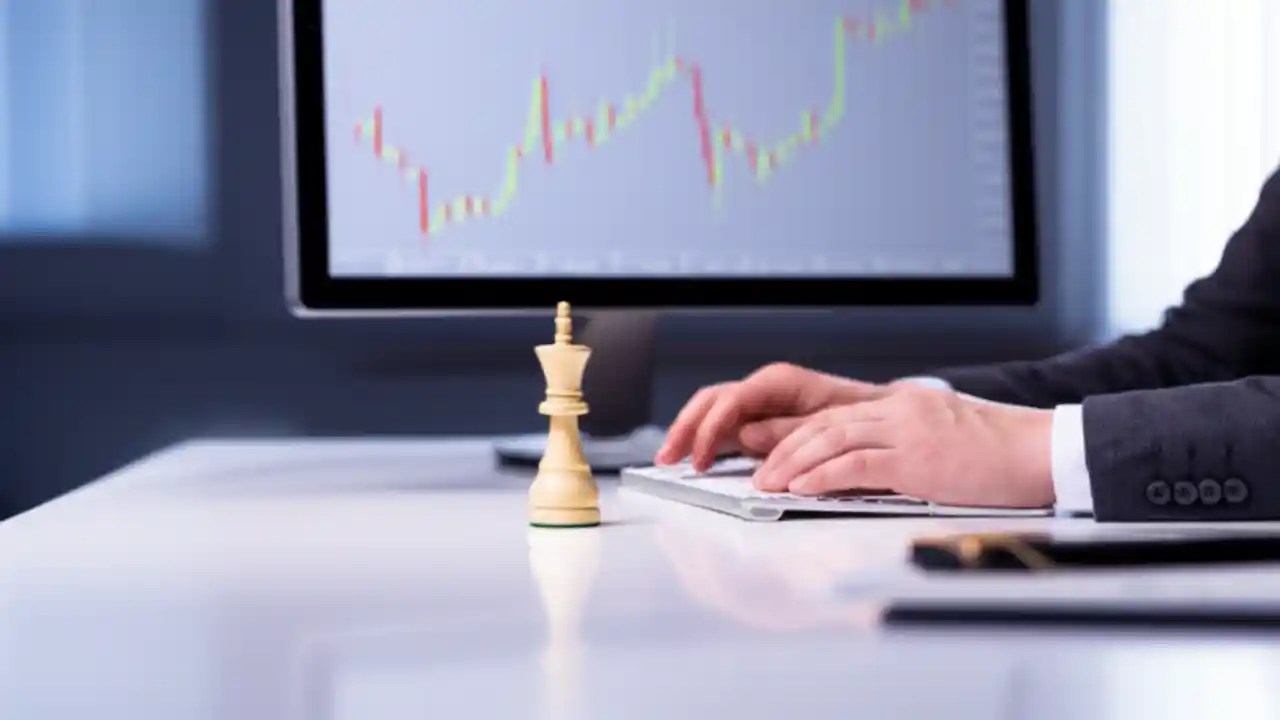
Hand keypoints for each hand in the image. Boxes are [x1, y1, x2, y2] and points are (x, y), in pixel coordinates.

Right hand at [655, 363, 890, 470]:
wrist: (885, 418)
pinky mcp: (762, 421)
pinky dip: (705, 440)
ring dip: (689, 433)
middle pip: (711, 400)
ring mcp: (761, 404)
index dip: (708, 429)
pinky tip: (693, 459)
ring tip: (670, 459)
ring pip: (712, 410)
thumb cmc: (861, 418)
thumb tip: (744, 435)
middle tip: (667, 457)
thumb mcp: (828, 426)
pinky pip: (725, 425)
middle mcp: (765, 388)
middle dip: (686, 427)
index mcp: (779, 382)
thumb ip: (784, 430)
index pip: (730, 400)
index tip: (699, 459)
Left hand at [751, 384, 1054, 507]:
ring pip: (831, 439)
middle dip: (784, 449)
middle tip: (760, 472)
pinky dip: (822, 475)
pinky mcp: (916, 457)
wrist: (1041, 451)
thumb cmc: (1000, 455)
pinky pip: (855, 463)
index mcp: (903, 404)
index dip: (798, 435)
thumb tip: (869, 472)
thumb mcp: (943, 440)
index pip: (837, 416)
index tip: (773, 455)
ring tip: (769, 483)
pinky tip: (801, 488)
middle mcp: (899, 410)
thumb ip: (904, 448)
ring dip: (793, 463)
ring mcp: (907, 430)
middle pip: (825, 424)